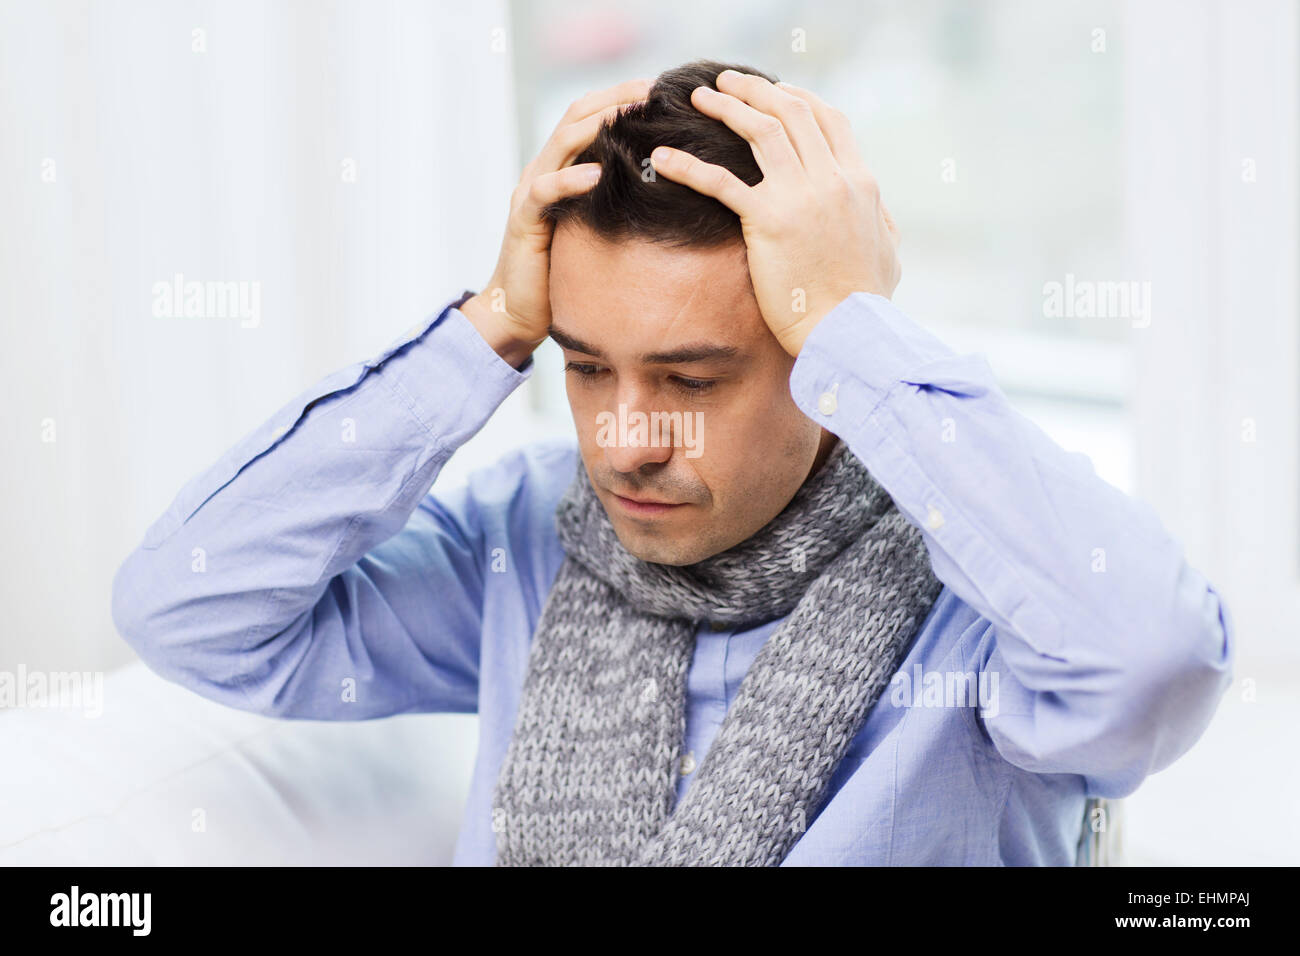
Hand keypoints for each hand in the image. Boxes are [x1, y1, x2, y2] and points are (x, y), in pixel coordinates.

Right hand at [460, 78, 652, 366]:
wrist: (517, 310)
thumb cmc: (561, 272)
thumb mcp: (591, 227)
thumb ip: (611, 201)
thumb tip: (656, 187)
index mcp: (558, 168)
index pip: (586, 117)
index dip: (618, 97)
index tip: (657, 88)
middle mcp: (541, 171)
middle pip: (574, 116)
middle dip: (614, 98)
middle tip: (652, 88)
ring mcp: (529, 192)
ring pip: (561, 143)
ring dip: (598, 124)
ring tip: (632, 113)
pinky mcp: (525, 221)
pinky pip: (545, 191)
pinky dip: (572, 179)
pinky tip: (599, 173)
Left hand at [647, 70, 899, 356]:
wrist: (849, 331)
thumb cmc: (866, 303)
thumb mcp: (888, 253)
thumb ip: (880, 221)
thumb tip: (877, 210)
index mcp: (860, 182)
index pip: (829, 120)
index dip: (800, 99)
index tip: (777, 90)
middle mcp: (832, 179)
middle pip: (792, 112)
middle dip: (756, 90)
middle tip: (726, 82)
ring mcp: (801, 196)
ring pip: (760, 130)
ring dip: (726, 107)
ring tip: (698, 97)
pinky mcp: (768, 221)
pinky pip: (720, 182)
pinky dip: (688, 166)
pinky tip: (663, 157)